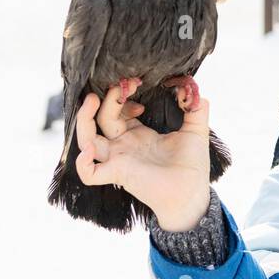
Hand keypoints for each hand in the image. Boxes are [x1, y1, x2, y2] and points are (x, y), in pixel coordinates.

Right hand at [74, 79, 211, 230]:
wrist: (192, 193)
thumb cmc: (192, 166)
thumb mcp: (196, 131)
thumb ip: (196, 108)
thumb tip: (192, 88)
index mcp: (138, 135)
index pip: (118, 112)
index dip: (123, 98)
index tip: (139, 91)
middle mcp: (124, 146)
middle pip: (101, 119)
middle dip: (108, 100)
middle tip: (122, 85)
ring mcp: (118, 160)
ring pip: (87, 140)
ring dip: (84, 119)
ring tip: (91, 100)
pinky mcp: (118, 174)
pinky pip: (89, 173)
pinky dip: (83, 162)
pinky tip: (90, 148)